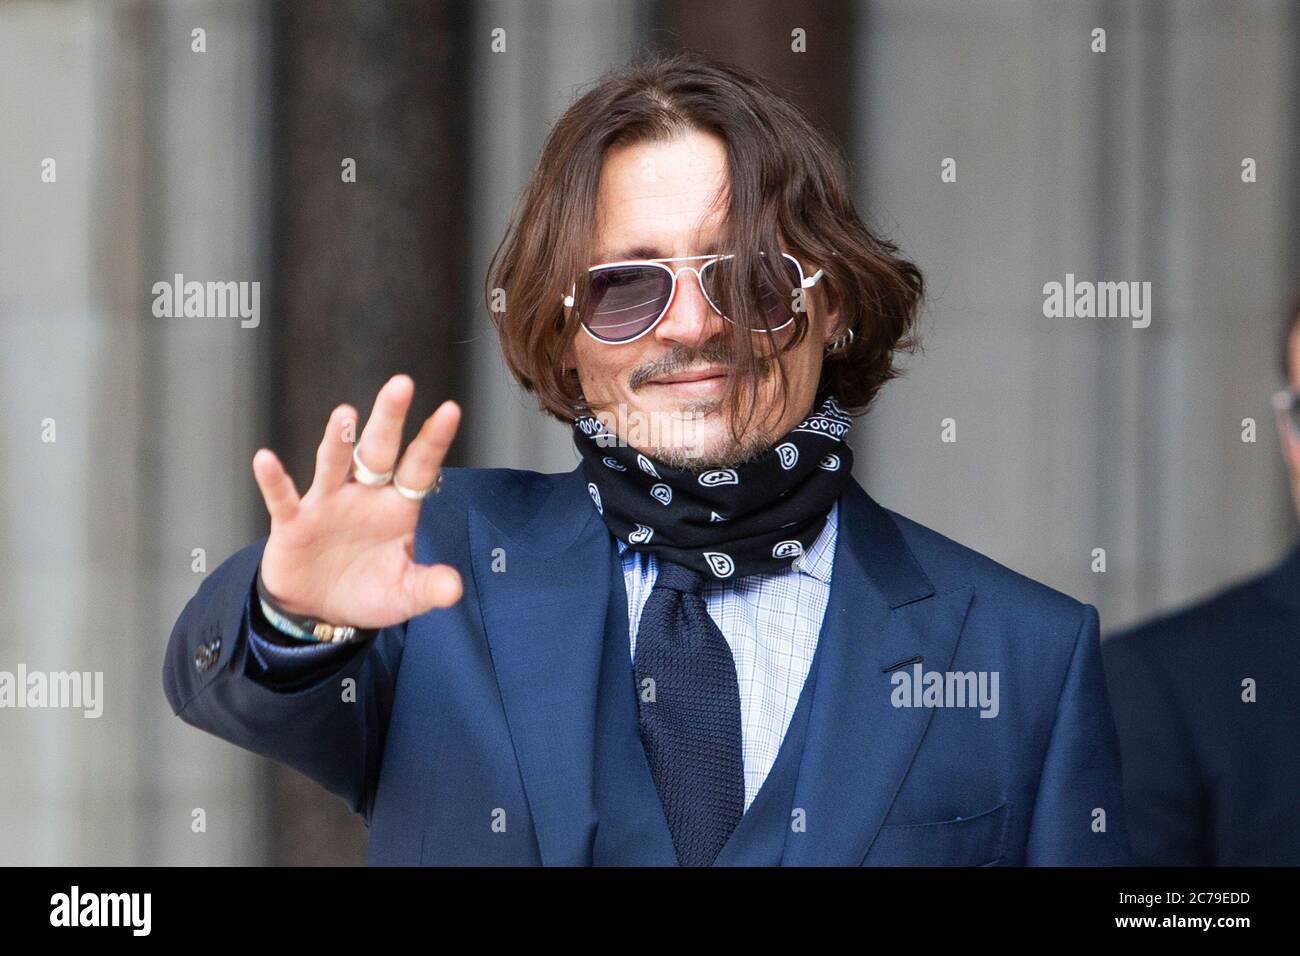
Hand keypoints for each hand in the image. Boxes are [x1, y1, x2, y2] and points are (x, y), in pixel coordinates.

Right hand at [251, 374, 463, 628]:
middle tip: (402, 385)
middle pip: (378, 452)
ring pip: (333, 464)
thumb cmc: (366, 592)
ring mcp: (326, 505)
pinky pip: (283, 498)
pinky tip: (266, 459)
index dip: (433, 441)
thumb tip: (454, 590)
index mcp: (396, 506)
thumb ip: (428, 587)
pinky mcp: (292, 524)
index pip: (419, 468)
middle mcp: (363, 496)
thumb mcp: (404, 594)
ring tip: (345, 414)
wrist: (318, 612)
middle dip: (389, 420)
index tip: (451, 409)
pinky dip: (274, 480)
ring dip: (338, 441)